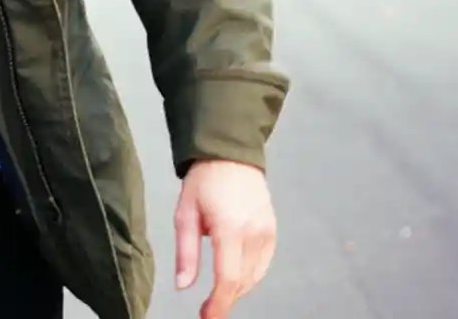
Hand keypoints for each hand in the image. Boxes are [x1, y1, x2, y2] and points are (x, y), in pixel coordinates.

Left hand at [174, 160, 276, 317]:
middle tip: (207, 308)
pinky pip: (263, 263)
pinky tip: (235, 276)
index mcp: (230, 228)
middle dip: (225, 299)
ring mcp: (268, 231)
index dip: (219, 304)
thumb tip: (184, 286)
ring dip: (237, 289)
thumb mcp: (185, 214)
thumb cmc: (204, 181)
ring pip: (255, 276)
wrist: (231, 155)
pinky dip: (249, 276)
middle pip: (243, 281)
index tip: (207, 318)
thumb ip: (186, 253)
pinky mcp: (273, 230)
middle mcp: (254, 232)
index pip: (228, 278)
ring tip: (218, 292)